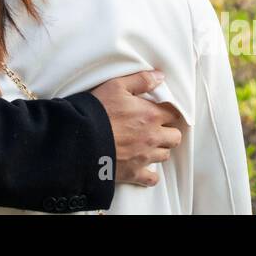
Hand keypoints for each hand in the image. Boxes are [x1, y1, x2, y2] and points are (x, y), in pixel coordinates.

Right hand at [88, 70, 183, 186]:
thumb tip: (160, 76)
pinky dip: (150, 174)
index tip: (161, 111)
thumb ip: (141, 80)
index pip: (174, 114)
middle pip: (175, 137)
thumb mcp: (116, 86)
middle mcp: (152, 137)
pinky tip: (144, 167)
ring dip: (160, 150)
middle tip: (158, 128)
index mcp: (150, 115)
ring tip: (149, 144)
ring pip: (165, 156)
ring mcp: (144, 157)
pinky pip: (151, 179)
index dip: (169, 112)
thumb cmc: (97, 110)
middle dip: (169, 132)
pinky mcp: (133, 173)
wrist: (80, 139)